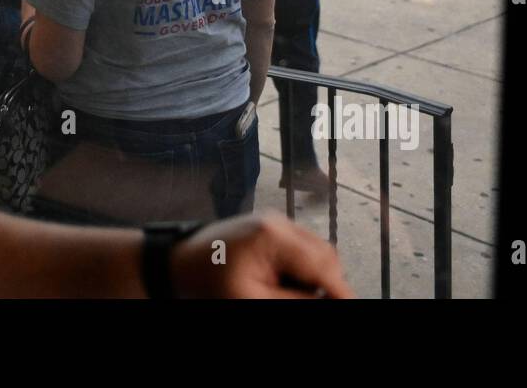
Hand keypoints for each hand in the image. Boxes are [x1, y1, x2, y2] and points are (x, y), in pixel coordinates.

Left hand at [170, 211, 353, 297]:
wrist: (176, 263)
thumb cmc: (205, 280)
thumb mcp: (252, 299)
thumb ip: (293, 300)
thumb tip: (324, 299)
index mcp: (273, 234)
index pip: (322, 263)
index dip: (340, 288)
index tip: (350, 303)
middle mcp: (277, 221)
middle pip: (325, 255)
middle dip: (328, 282)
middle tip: (322, 301)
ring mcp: (274, 223)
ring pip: (316, 251)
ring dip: (316, 276)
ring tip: (294, 293)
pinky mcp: (269, 230)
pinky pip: (300, 249)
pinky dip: (302, 269)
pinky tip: (286, 284)